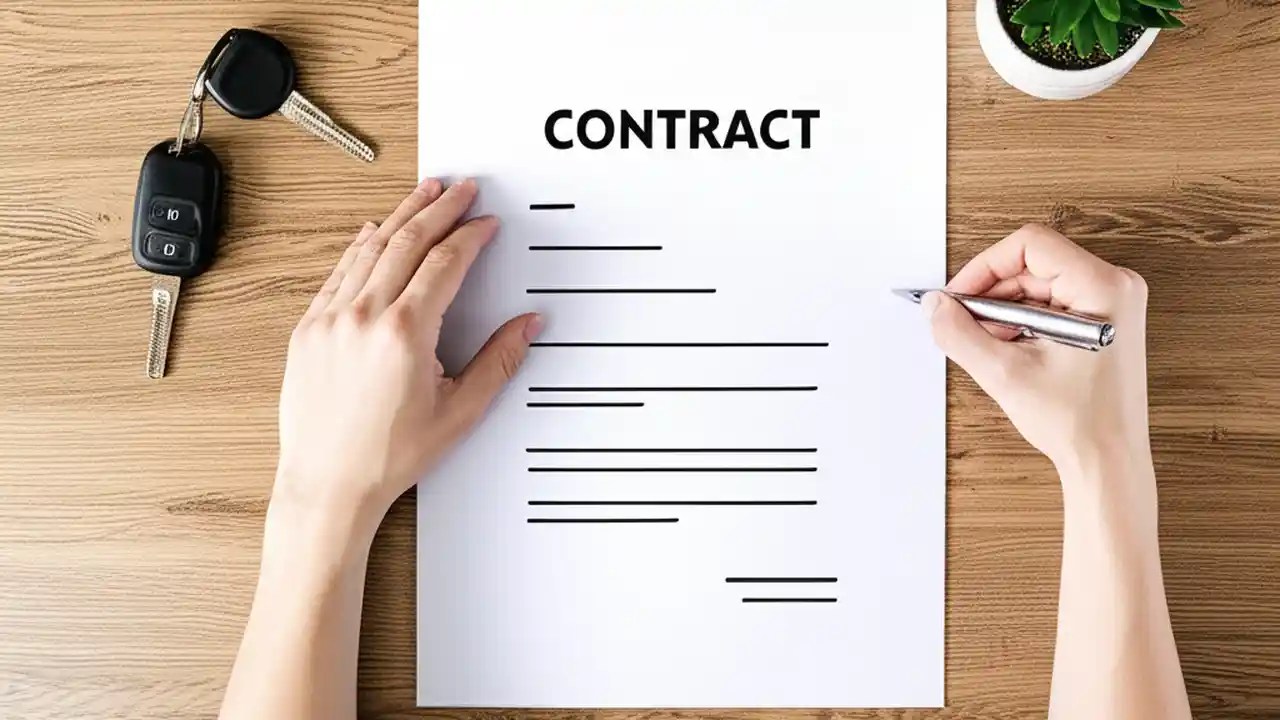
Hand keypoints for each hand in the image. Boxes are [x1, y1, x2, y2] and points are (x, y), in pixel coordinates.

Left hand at [272, 178, 541, 532]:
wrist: (328, 484)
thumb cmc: (388, 457)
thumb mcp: (459, 412)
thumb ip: (498, 362)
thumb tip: (528, 326)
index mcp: (404, 333)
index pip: (444, 263)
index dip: (470, 235)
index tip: (485, 222)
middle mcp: (362, 317)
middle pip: (407, 241)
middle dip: (439, 208)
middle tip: (460, 187)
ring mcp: (330, 320)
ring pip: (369, 248)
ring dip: (400, 215)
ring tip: (424, 193)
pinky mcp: (308, 329)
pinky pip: (338, 272)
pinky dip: (360, 246)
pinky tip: (372, 230)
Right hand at [925, 224, 1149, 477]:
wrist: (1107, 460)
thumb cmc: (1080, 422)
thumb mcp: (1005, 373)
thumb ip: (960, 333)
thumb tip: (936, 306)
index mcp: (1103, 288)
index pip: (1030, 244)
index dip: (985, 267)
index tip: (959, 295)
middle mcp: (1114, 287)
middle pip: (1032, 263)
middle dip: (991, 293)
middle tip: (965, 324)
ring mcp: (1111, 303)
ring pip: (1037, 283)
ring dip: (1004, 309)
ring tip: (991, 344)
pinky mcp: (1102, 320)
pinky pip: (1050, 301)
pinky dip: (1021, 320)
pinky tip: (1010, 349)